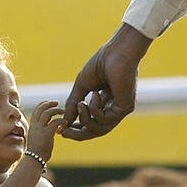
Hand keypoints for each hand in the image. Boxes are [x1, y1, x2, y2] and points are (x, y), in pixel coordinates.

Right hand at [25, 100, 64, 160]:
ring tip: (63, 111)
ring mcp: (40, 129)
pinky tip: (65, 122)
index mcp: (32, 126)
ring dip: (56, 110)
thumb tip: (49, 126)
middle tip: (57, 102)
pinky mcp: (47, 134)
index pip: (36, 110)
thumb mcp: (36, 137)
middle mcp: (35, 126)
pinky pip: (54, 122)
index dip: (43, 104)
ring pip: (47, 113)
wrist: (35, 159)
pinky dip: (61, 120)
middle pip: (41, 109)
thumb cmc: (37, 151)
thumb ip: (41, 130)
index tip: (49, 102)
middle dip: (49, 104)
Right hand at [61, 24, 151, 139]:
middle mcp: (114, 109)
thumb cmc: (100, 64)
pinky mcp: (126, 107)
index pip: (90, 124)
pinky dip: (95, 108)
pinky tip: (96, 93)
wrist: (116, 52)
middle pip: (95, 131)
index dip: (75, 128)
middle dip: (77, 133)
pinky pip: (105, 119)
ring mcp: (121, 110)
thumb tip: (64, 121)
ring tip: (80, 103)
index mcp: (105, 104)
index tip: (60, 128)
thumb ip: (73, 104)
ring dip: (85, 119)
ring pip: (101, 129)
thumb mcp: (81, 87)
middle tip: (63, 131)